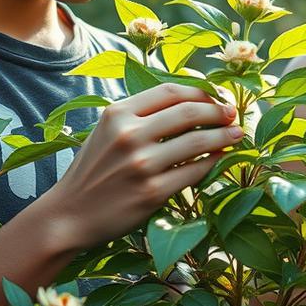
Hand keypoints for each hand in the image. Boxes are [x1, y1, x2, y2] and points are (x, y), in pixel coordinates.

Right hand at [33, 83, 242, 248]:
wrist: (68, 215)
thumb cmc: (94, 171)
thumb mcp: (108, 131)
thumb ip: (141, 115)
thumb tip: (192, 102)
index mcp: (117, 114)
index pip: (171, 90)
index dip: (201, 92)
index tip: (217, 97)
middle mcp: (129, 135)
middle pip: (189, 112)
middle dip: (218, 111)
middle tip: (233, 115)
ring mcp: (141, 165)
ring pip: (198, 142)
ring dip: (224, 136)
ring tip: (237, 134)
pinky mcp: (152, 193)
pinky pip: (195, 172)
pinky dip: (213, 163)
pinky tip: (221, 159)